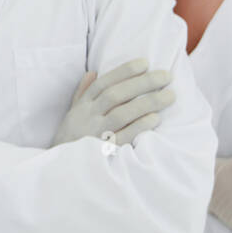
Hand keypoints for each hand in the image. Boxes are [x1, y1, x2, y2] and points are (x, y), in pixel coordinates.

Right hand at [52, 58, 173, 146]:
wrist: (61, 169)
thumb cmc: (71, 139)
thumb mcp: (73, 114)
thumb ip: (82, 93)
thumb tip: (93, 72)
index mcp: (82, 107)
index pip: (102, 84)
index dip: (123, 72)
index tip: (145, 63)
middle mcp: (87, 118)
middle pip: (114, 95)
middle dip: (142, 83)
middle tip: (166, 75)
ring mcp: (95, 134)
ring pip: (121, 114)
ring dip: (146, 103)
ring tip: (170, 95)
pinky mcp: (104, 152)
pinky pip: (123, 137)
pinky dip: (139, 126)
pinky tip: (155, 118)